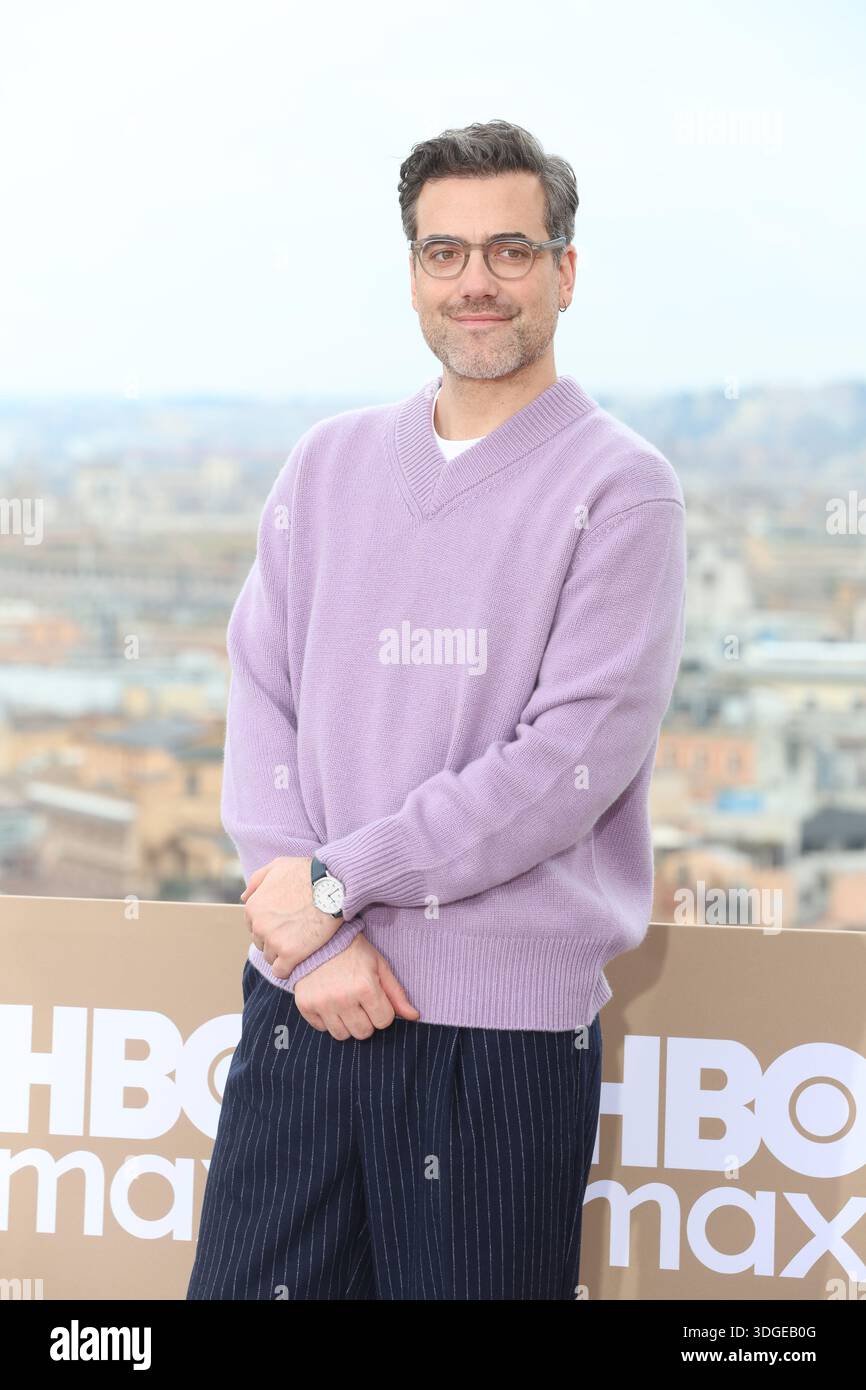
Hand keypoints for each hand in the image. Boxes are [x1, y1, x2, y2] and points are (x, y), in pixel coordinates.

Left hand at [240, 855, 338, 979]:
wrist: (334, 885)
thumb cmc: (308, 873)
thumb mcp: (278, 866)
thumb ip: (258, 880)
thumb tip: (244, 897)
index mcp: (253, 907)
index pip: (254, 926)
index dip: (271, 925)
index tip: (286, 923)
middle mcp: (259, 926)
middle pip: (262, 943)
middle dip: (276, 939)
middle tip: (296, 932)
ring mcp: (273, 941)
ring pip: (271, 957)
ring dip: (283, 953)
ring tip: (301, 944)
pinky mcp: (290, 954)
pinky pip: (281, 971)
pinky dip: (288, 968)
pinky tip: (299, 960)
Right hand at [294, 933, 420, 1039]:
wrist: (317, 939)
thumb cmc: (354, 951)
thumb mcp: (379, 965)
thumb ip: (397, 993)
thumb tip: (414, 1016)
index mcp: (365, 987)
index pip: (384, 1021)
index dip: (382, 1010)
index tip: (375, 997)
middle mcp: (342, 998)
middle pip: (363, 1032)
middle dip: (366, 1020)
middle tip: (360, 1001)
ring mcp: (322, 1003)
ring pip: (343, 1035)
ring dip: (347, 1023)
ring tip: (345, 1002)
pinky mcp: (305, 1005)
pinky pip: (322, 1029)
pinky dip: (327, 1020)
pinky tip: (329, 1002)